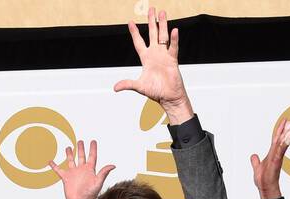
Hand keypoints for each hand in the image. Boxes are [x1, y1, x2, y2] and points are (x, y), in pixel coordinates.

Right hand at [53, 139, 115, 198]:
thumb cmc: (90, 195)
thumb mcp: (98, 182)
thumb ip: (104, 173)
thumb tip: (113, 165)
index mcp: (90, 170)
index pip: (92, 156)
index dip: (93, 148)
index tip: (93, 141)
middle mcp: (82, 170)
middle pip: (81, 156)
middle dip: (80, 148)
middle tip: (80, 141)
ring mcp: (73, 173)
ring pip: (71, 161)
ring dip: (69, 154)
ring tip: (68, 147)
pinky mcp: (66, 178)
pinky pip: (58, 170)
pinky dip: (54, 165)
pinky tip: (50, 161)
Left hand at [113, 8, 191, 123]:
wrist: (169, 97)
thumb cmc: (156, 92)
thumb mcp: (139, 86)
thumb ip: (128, 84)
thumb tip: (115, 88)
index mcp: (146, 59)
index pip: (139, 42)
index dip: (134, 33)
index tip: (130, 22)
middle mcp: (155, 54)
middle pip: (152, 34)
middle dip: (151, 21)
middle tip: (151, 9)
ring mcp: (164, 55)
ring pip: (163, 36)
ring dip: (163, 24)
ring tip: (162, 13)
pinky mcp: (172, 60)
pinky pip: (173, 47)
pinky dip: (174, 39)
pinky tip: (174, 30)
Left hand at [252, 114, 289, 198]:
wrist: (265, 189)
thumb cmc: (263, 180)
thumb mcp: (257, 167)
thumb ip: (255, 161)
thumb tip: (253, 156)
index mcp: (273, 152)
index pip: (277, 137)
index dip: (281, 128)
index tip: (286, 119)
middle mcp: (277, 152)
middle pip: (284, 135)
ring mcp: (278, 155)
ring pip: (285, 139)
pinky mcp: (277, 160)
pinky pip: (281, 149)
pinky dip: (285, 141)